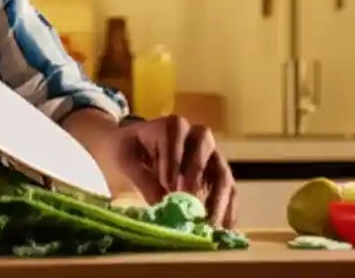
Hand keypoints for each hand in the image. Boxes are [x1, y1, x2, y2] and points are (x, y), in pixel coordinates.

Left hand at [112, 116, 235, 227]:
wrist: (132, 151)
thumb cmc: (127, 151)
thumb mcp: (126, 161)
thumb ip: (143, 180)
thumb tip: (162, 205)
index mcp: (171, 126)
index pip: (176, 136)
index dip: (173, 159)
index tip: (167, 183)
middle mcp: (195, 137)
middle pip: (205, 148)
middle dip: (197, 174)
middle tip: (189, 200)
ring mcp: (210, 157)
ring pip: (222, 172)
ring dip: (218, 198)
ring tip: (209, 223)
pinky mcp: (216, 177)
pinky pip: (228, 191)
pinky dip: (227, 209)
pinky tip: (223, 228)